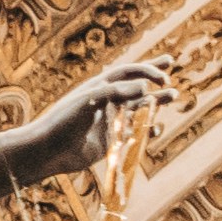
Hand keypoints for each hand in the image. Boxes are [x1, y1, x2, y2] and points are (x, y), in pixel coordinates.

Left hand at [23, 58, 173, 180]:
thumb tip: (145, 87)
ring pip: (139, 109)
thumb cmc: (64, 120)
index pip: (127, 73)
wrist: (48, 150)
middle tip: (170, 74)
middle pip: (136, 87)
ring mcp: (111, 121)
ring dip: (156, 102)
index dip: (147, 70)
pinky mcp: (112, 141)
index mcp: (99, 88)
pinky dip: (148, 129)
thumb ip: (116, 92)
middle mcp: (107, 102)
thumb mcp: (90, 100)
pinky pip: (136, 133)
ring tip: (173, 96)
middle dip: (153, 79)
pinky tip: (156, 128)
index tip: (163, 74)